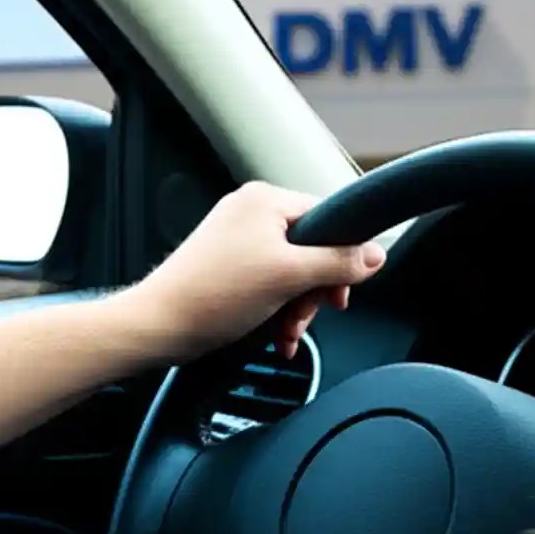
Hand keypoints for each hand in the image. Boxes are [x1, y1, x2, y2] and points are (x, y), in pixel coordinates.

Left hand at [110, 182, 385, 362]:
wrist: (159, 325)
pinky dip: (277, 308)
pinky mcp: (227, 265)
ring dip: (296, 307)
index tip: (341, 290)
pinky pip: (269, 282)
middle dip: (313, 290)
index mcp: (266, 200)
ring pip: (292, 270)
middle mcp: (251, 212)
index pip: (327, 218)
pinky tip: (276, 334)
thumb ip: (338, 263)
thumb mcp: (289, 277)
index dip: (341, 257)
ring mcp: (237, 238)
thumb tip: (375, 255)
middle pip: (311, 248)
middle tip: (308, 315)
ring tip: (286, 331)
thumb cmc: (212, 295)